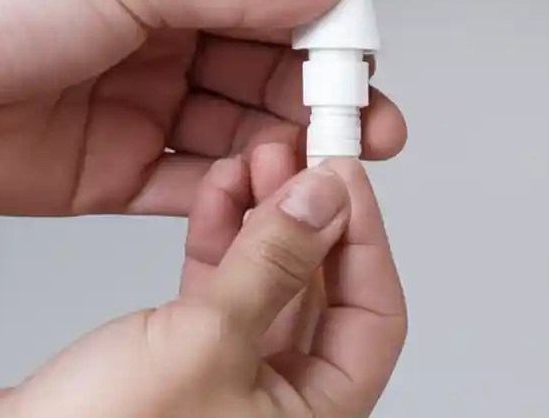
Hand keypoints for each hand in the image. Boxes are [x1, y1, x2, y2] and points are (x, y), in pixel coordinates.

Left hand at [0, 0, 406, 214]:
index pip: (265, 6)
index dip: (318, 34)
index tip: (361, 59)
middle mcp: (151, 45)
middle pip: (259, 74)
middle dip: (315, 99)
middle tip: (362, 123)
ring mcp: (131, 111)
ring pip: (231, 132)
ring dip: (282, 146)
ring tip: (329, 161)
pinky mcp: (107, 174)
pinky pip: (186, 185)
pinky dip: (231, 190)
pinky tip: (270, 192)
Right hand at [0, 147, 406, 417]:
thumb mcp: (205, 342)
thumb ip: (271, 264)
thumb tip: (323, 204)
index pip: (374, 317)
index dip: (366, 240)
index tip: (345, 177)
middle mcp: (273, 403)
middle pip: (322, 293)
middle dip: (310, 217)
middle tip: (301, 155)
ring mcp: (224, 378)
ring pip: (268, 282)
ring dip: (265, 217)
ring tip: (259, 157)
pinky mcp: (174, 358)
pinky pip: (217, 288)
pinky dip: (221, 237)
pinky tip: (220, 192)